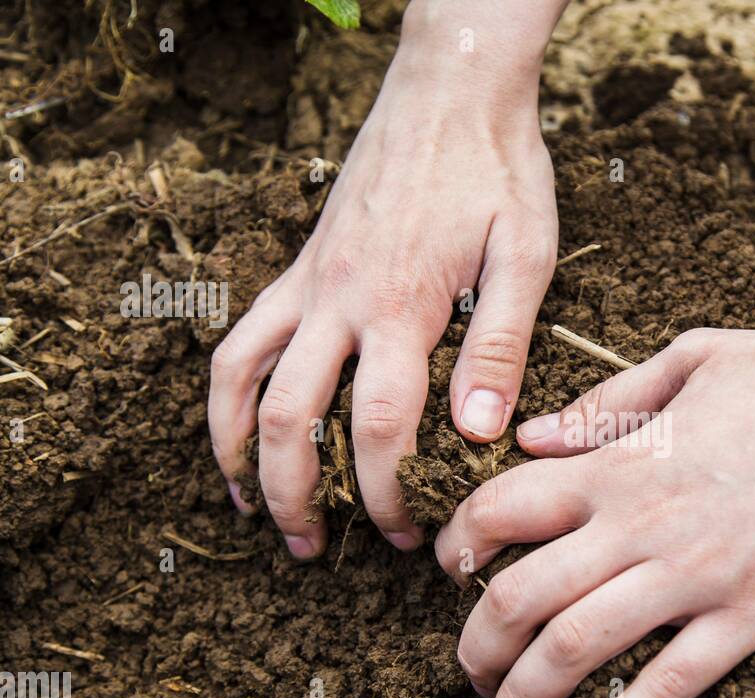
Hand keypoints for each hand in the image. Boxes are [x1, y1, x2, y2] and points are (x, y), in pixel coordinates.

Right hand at [208, 16, 557, 556]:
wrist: (450, 89)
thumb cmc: (497, 170)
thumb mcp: (525, 255)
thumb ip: (500, 346)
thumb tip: (479, 432)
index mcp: (401, 307)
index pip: (381, 428)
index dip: (387, 493)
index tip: (404, 533)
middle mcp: (338, 300)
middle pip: (291, 420)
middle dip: (299, 498)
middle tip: (316, 551)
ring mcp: (308, 282)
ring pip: (242, 380)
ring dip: (238, 453)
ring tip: (253, 509)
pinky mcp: (299, 267)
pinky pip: (241, 337)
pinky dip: (228, 391)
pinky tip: (238, 426)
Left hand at [435, 311, 754, 697]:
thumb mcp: (691, 357)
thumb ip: (606, 401)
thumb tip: (533, 436)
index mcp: (622, 458)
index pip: (503, 507)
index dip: (459, 544)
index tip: (451, 570)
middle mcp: (641, 521)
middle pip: (521, 594)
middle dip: (474, 644)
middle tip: (464, 671)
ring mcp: (697, 572)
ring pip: (577, 648)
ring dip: (521, 697)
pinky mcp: (754, 612)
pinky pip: (669, 686)